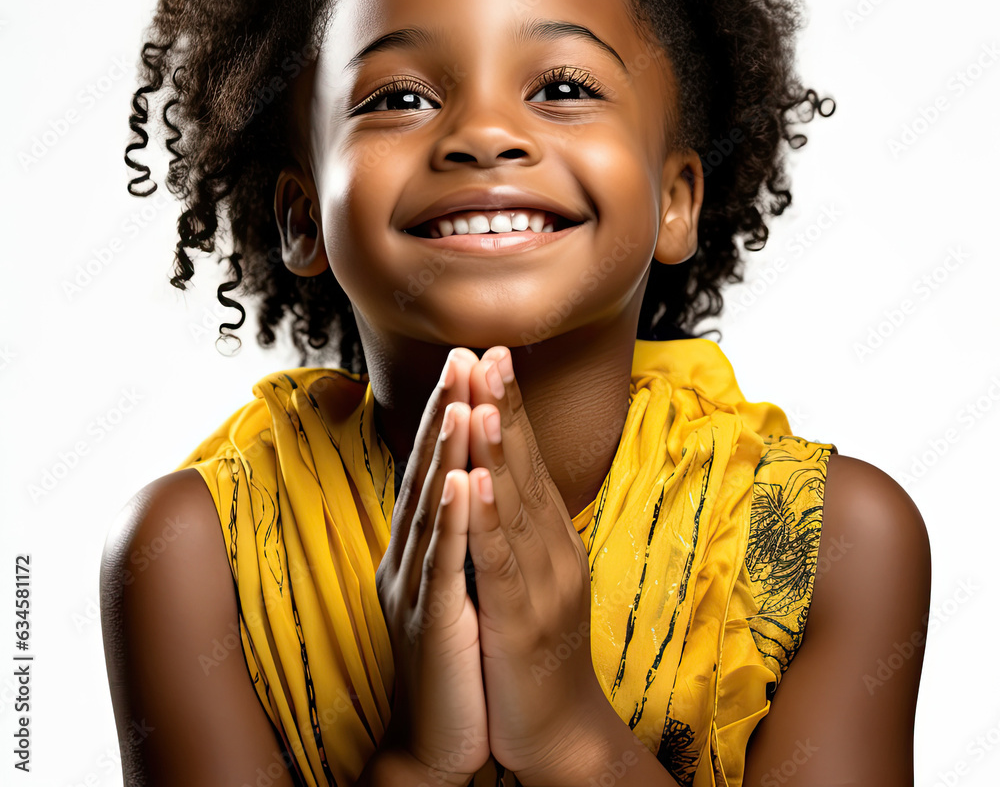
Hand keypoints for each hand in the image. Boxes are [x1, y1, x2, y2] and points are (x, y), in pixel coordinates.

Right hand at [374, 347, 492, 784]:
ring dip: (446, 451)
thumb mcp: (453, 579)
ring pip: (433, 505)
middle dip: (446, 409)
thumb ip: (453, 530)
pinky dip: (452, 519)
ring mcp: (418, 586)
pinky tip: (463, 481)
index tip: (470, 359)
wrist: (440, 737)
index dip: (450, 410)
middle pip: (429, 469)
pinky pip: (443, 563)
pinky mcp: (432, 622)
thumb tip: (467, 477)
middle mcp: (412, 554)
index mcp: (421, 542)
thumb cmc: (455, 652)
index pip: (437, 462)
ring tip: (461, 397)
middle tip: (462, 353)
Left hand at [463, 346, 610, 782]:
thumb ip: (513, 521)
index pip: (526, 457)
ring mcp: (542, 582)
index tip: (493, 353)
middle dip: (504, 405)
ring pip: (515, 503)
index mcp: (547, 534)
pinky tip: (477, 480)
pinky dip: (489, 518)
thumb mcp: (527, 571)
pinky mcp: (522, 620)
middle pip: (524, 465)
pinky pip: (501, 561)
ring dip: (498, 446)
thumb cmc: (531, 644)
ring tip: (483, 396)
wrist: (558, 729)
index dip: (509, 404)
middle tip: (490, 350)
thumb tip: (492, 470)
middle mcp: (552, 547)